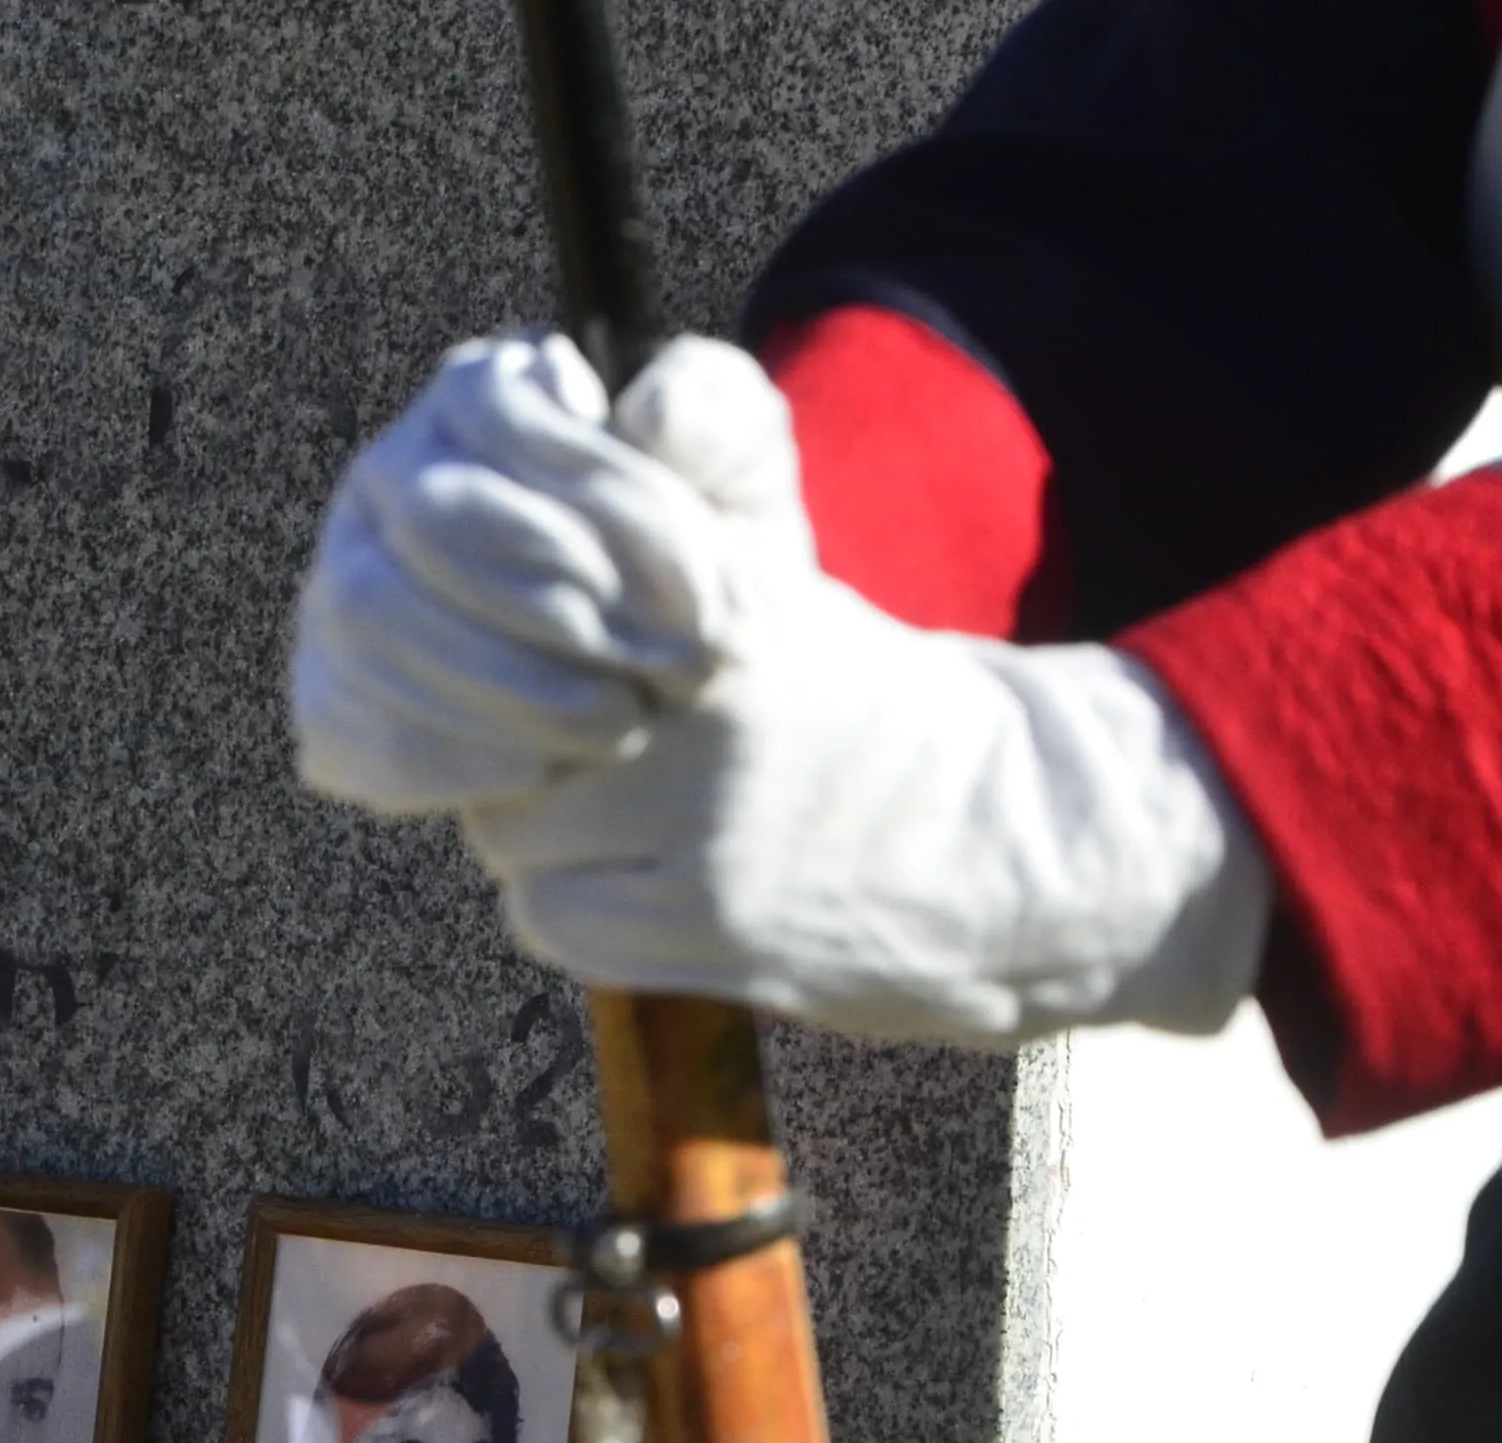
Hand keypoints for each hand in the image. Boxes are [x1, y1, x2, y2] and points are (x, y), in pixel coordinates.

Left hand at [289, 333, 1268, 1043]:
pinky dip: (567, 901)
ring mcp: (710, 836)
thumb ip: (668, 499)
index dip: (505, 629)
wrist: (996, 841)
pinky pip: (550, 917)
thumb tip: (567, 450)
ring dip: (536, 823)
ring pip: (513, 829)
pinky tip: (632, 875)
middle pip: (509, 726)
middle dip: (518, 732)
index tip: (529, 648)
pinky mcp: (706, 933)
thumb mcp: (771, 570)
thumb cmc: (848, 695)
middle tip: (572, 736)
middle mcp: (715, 719)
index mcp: (730, 611)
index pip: (537, 608)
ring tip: (609, 808)